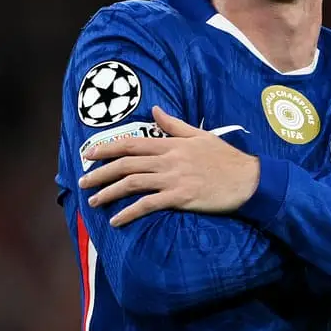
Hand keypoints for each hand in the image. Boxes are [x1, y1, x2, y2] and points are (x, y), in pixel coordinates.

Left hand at [77, 106, 260, 225]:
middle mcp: (168, 160)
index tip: (89, 154)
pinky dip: (129, 213)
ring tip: (94, 202)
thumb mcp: (200, 135)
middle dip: (100, 173)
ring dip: (109, 193)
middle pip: (126, 164)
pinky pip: (148, 205)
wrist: (247, 179)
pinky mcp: (180, 197)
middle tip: (83, 182)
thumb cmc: (225, 158)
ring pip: (132, 183)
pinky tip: (116, 220)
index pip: (132, 143)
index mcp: (171, 143)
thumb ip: (175, 124)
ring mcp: (173, 179)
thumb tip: (156, 110)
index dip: (107, 148)